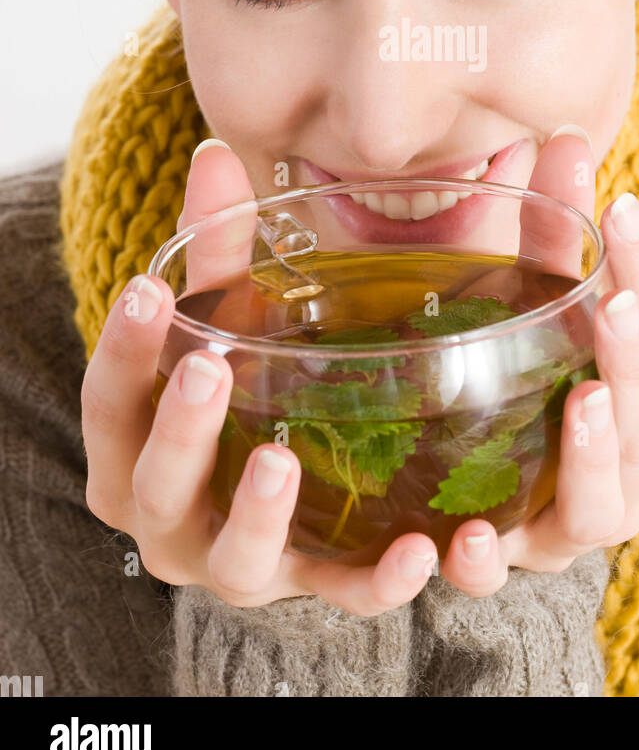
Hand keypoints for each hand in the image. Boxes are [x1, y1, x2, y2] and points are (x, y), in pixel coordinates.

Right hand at [82, 140, 439, 613]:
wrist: (284, 490)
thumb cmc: (241, 390)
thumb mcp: (225, 322)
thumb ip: (218, 251)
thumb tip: (215, 154)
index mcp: (134, 446)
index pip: (110, 401)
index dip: (122, 349)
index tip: (143, 288)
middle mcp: (171, 515)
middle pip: (155, 483)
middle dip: (179, 432)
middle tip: (209, 370)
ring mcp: (239, 560)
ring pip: (235, 557)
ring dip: (254, 514)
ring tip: (281, 459)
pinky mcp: (314, 584)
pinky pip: (341, 595)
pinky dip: (377, 582)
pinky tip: (418, 547)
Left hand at [435, 128, 638, 593]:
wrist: (480, 483)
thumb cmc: (521, 373)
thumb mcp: (532, 296)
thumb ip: (551, 230)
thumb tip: (564, 135)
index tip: (623, 208)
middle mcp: (630, 468)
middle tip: (615, 305)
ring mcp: (573, 522)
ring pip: (603, 508)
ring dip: (596, 460)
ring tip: (583, 403)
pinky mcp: (513, 560)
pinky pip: (508, 573)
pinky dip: (491, 561)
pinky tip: (466, 534)